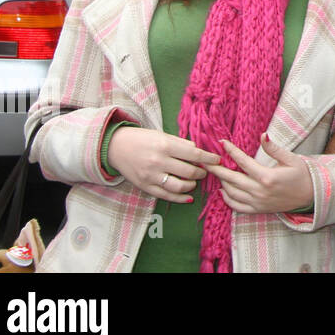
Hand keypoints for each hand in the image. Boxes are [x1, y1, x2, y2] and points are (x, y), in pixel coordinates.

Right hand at [106, 126, 220, 203]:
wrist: (116, 147)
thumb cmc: (143, 139)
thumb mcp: (163, 136)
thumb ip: (181, 144)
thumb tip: (199, 152)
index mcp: (165, 146)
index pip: (194, 154)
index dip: (209, 158)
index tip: (218, 160)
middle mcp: (158, 162)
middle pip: (189, 171)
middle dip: (202, 172)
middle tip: (205, 171)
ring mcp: (151, 176)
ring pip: (179, 186)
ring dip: (192, 185)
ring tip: (195, 180)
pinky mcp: (145, 187)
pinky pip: (166, 196)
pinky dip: (180, 198)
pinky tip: (188, 197)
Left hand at [206, 135, 313, 214]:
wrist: (311, 196)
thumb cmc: (303, 175)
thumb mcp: (291, 159)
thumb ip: (274, 149)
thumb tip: (262, 135)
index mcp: (267, 177)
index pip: (243, 162)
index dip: (231, 151)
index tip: (222, 143)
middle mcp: (259, 191)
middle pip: (231, 179)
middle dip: (216, 169)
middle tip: (205, 161)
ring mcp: (257, 202)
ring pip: (231, 193)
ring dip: (221, 182)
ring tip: (214, 172)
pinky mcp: (258, 210)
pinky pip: (237, 206)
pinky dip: (227, 199)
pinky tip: (223, 191)